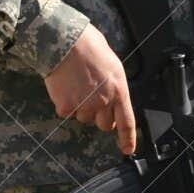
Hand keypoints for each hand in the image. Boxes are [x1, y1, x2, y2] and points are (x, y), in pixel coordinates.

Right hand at [43, 24, 137, 154]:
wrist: (66, 42)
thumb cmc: (91, 48)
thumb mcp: (113, 66)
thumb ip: (114, 87)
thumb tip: (111, 98)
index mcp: (119, 90)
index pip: (127, 121)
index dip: (128, 138)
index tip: (127, 150)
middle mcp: (103, 101)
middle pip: (104, 124)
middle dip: (100, 116)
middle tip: (92, 99)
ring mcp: (84, 105)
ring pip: (84, 118)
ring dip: (81, 108)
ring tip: (77, 85)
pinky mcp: (66, 106)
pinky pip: (67, 112)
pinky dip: (65, 103)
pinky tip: (65, 86)